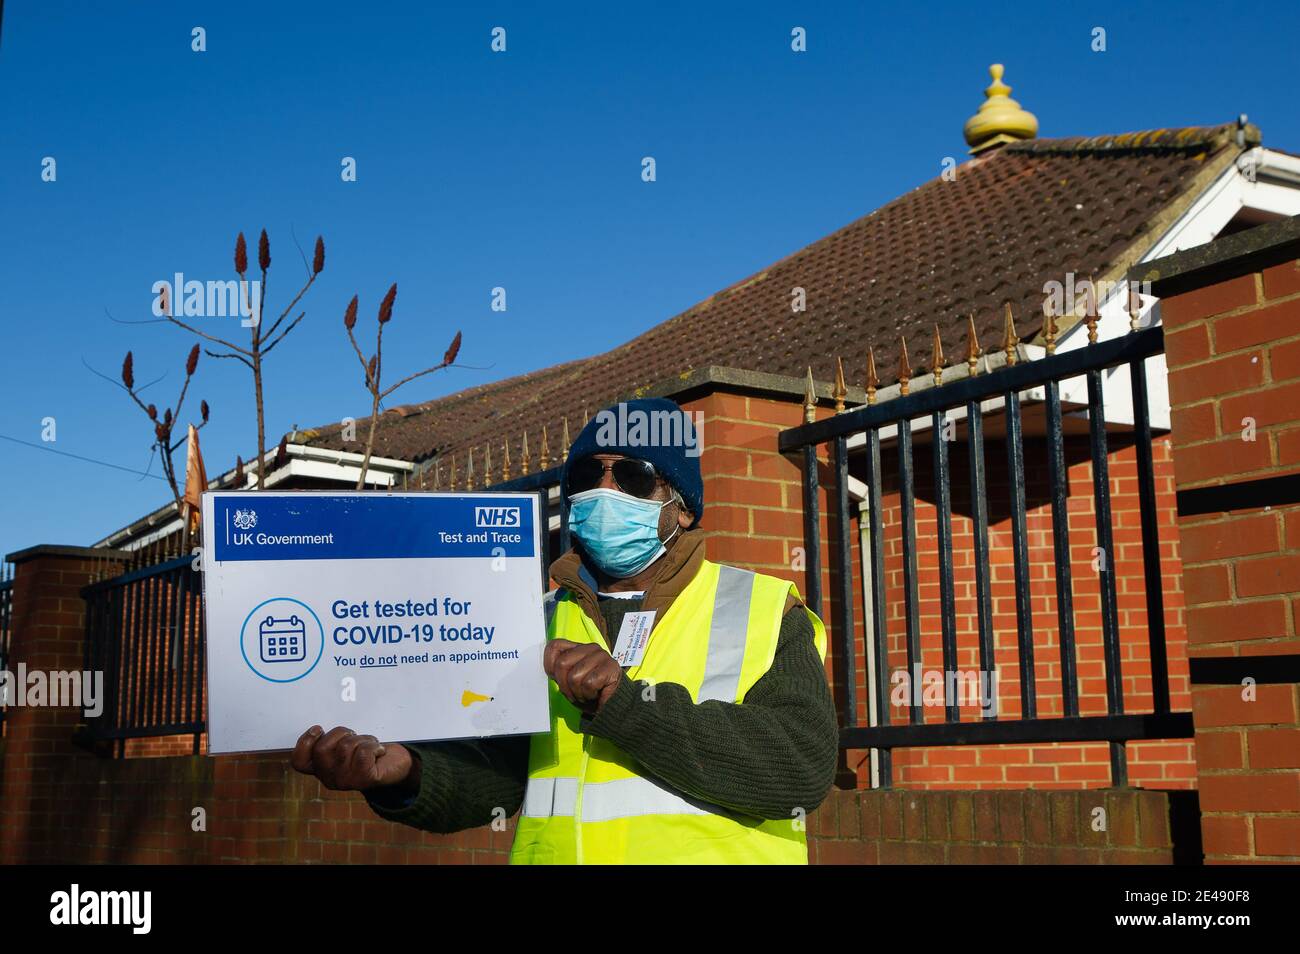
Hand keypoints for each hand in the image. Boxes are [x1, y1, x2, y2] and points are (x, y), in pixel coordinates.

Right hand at [290, 725, 416, 792]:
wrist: (396, 765)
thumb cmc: (369, 750)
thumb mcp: (347, 744)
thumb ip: (333, 739)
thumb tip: (324, 721)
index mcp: (322, 768)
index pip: (299, 762)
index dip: (304, 743)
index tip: (319, 728)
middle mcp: (330, 778)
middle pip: (322, 749)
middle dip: (340, 733)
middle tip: (354, 735)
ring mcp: (346, 781)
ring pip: (345, 747)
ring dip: (362, 739)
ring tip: (370, 744)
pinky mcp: (365, 780)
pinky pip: (364, 752)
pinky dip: (373, 745)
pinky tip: (379, 751)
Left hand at [544, 638, 623, 713]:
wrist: (612, 706)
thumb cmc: (589, 693)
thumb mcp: (568, 681)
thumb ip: (559, 672)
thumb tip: (550, 670)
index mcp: (577, 647)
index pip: (554, 646)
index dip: (550, 666)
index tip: (558, 680)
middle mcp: (589, 647)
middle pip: (562, 664)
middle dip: (565, 685)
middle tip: (575, 693)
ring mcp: (601, 655)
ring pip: (575, 676)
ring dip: (578, 693)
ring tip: (586, 694)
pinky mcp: (611, 667)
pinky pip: (588, 684)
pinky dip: (589, 694)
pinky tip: (596, 694)